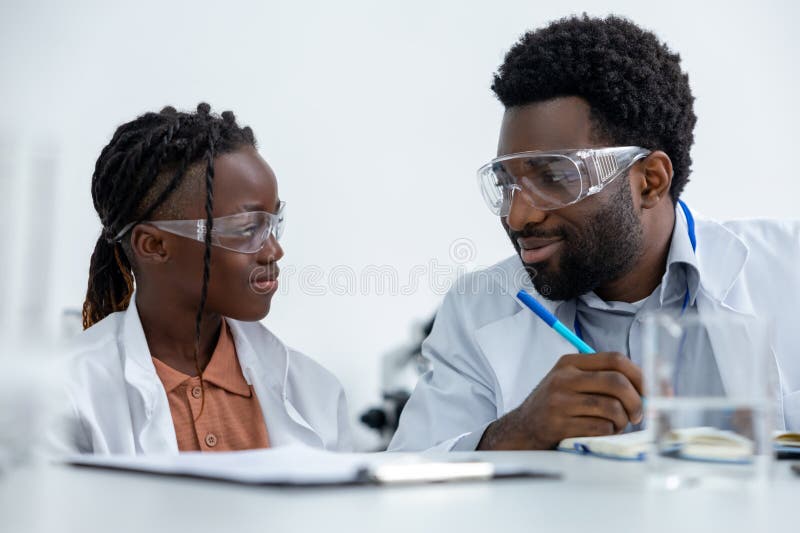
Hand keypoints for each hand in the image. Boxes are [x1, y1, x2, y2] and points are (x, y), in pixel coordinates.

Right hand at [477, 352, 643, 449]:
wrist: (523, 428)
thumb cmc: (557, 405)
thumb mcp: (571, 381)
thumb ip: (603, 379)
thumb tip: (651, 386)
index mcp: (570, 362)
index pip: (615, 359)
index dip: (639, 374)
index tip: (648, 389)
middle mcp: (564, 378)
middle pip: (616, 382)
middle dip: (636, 400)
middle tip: (638, 414)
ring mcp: (560, 401)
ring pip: (612, 407)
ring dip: (622, 421)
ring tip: (616, 425)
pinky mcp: (559, 424)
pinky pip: (601, 428)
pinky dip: (609, 433)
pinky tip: (601, 432)